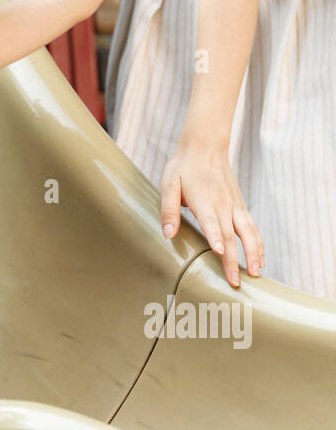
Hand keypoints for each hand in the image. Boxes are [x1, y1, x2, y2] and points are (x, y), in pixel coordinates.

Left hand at [160, 138, 264, 287]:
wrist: (206, 147)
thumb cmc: (183, 167)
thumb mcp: (168, 184)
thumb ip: (168, 209)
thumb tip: (168, 233)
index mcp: (204, 200)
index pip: (211, 222)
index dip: (216, 237)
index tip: (221, 252)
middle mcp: (223, 205)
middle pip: (231, 235)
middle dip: (234, 260)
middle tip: (234, 282)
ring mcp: (234, 206)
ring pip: (248, 233)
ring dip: (253, 254)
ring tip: (256, 274)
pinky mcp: (240, 206)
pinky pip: (252, 228)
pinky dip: (258, 244)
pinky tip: (260, 260)